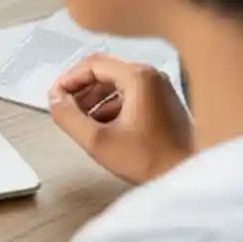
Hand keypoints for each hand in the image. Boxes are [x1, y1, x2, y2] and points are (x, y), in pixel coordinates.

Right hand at [48, 54, 192, 183]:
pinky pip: (131, 95)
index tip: (55, 98)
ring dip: (95, 100)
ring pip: (117, 85)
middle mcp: (152, 76)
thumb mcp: (98, 141)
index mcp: (138, 77)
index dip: (68, 80)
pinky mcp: (165, 103)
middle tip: (64, 110)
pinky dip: (112, 107)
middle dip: (81, 91)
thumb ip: (69, 117)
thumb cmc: (149, 160)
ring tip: (81, 122)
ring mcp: (161, 89)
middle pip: (105, 72)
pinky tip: (103, 128)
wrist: (188, 177)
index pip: (92, 64)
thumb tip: (54, 100)